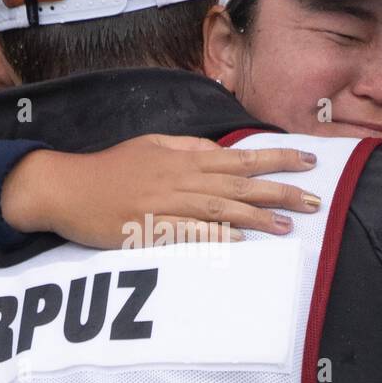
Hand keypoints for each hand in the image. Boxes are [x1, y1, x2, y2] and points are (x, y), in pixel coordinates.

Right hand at [0, 134, 321, 248]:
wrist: (67, 187)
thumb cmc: (109, 169)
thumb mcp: (150, 145)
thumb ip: (186, 147)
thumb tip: (220, 152)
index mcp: (183, 156)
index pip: (240, 157)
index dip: (277, 159)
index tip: (308, 161)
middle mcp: (180, 177)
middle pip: (240, 182)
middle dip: (280, 189)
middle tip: (314, 200)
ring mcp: (165, 202)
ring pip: (221, 207)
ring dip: (257, 215)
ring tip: (287, 224)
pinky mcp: (150, 227)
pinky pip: (189, 230)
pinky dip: (215, 233)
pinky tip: (240, 237)